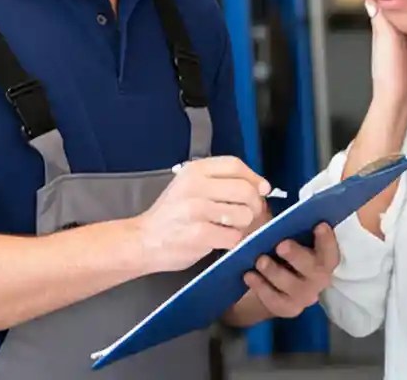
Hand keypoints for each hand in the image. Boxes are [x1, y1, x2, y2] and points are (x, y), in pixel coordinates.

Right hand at [135, 156, 270, 272]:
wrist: (143, 240)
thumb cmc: (171, 214)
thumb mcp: (189, 186)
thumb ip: (220, 182)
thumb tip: (262, 187)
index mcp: (193, 171)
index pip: (235, 164)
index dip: (254, 177)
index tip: (262, 189)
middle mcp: (195, 186)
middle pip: (245, 190)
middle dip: (255, 205)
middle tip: (249, 214)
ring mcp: (196, 211)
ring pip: (243, 214)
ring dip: (243, 225)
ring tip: (229, 228)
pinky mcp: (199, 234)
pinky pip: (234, 237)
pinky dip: (232, 241)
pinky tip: (220, 240)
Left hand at [242, 224, 339, 317]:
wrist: (263, 281)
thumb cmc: (274, 248)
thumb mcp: (276, 231)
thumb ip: (274, 219)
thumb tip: (260, 199)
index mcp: (322, 256)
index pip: (331, 251)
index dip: (328, 240)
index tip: (319, 225)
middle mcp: (318, 278)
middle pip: (316, 270)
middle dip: (298, 256)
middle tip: (281, 245)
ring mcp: (304, 295)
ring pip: (294, 287)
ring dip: (276, 272)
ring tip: (260, 260)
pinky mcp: (287, 308)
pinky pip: (276, 301)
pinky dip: (261, 288)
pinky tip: (248, 275)